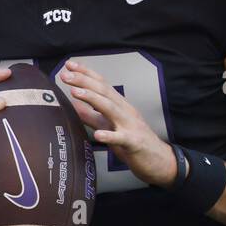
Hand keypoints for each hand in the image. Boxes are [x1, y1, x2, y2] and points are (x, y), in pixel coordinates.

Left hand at [59, 60, 177, 188]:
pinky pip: (121, 138)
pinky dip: (110, 136)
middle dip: (84, 81)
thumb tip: (72, 105)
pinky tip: (98, 135)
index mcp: (119, 105)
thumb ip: (91, 116)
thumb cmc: (133, 141)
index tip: (69, 64)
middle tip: (66, 75)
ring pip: (111, 109)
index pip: (101, 84)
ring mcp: (130, 126)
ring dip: (93, 99)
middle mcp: (125, 111)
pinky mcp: (134, 143)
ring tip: (75, 92)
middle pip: (104, 92)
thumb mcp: (109, 126)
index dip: (86, 73)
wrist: (160, 161)